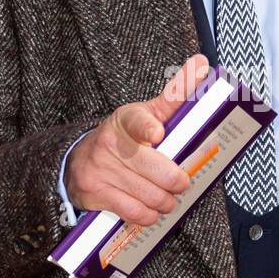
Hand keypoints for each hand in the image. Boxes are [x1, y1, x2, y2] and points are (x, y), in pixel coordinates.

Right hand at [65, 53, 210, 222]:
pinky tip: (151, 209)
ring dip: (166, 201)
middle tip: (182, 182)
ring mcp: (100, 168)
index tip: (157, 132)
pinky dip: (149, 214)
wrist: (77, 161)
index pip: (138, 120)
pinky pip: (133, 211)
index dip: (148, 126)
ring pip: (150, 194)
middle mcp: (110, 142)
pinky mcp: (94, 192)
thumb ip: (175, 94)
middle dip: (177, 181)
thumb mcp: (145, 114)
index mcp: (126, 119)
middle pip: (157, 169)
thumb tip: (201, 63)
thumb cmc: (123, 138)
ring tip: (168, 198)